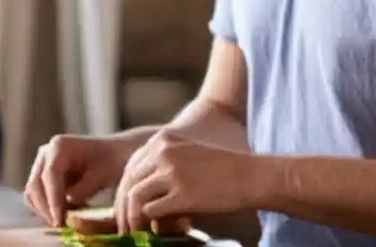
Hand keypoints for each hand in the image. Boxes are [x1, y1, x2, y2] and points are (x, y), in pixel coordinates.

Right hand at [24, 134, 136, 226]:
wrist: (112, 156)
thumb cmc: (111, 162)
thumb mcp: (102, 175)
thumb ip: (83, 189)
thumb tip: (68, 200)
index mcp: (60, 146)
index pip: (50, 175)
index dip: (53, 199)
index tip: (60, 220)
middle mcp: (45, 153)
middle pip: (35, 185)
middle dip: (47, 208)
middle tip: (62, 225)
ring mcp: (41, 165)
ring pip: (32, 193)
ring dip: (46, 209)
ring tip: (69, 216)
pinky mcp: (42, 178)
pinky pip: (37, 198)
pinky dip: (48, 208)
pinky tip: (68, 211)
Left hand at [114, 130, 257, 233]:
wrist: (253, 175)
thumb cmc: (226, 169)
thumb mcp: (191, 155)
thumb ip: (166, 167)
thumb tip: (147, 194)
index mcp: (164, 140)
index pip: (131, 166)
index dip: (124, 190)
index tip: (125, 208)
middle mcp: (163, 152)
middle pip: (128, 181)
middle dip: (122, 207)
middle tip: (125, 227)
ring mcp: (171, 172)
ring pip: (134, 198)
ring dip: (131, 220)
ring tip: (135, 234)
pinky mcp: (181, 194)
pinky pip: (150, 211)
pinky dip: (149, 225)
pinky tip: (157, 233)